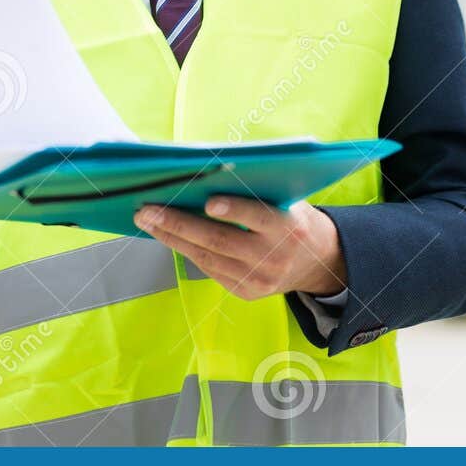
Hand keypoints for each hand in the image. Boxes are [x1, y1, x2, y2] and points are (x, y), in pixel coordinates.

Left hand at [134, 196, 345, 300]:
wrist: (318, 263)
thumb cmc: (294, 219)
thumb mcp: (288, 200)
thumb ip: (256, 190)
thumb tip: (210, 172)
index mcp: (288, 229)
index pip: (258, 218)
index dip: (233, 210)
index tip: (208, 201)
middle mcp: (272, 258)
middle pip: (219, 241)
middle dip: (179, 224)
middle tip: (148, 211)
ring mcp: (258, 280)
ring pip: (207, 258)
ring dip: (172, 238)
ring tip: (148, 221)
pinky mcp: (245, 292)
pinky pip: (210, 269)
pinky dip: (187, 250)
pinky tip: (168, 236)